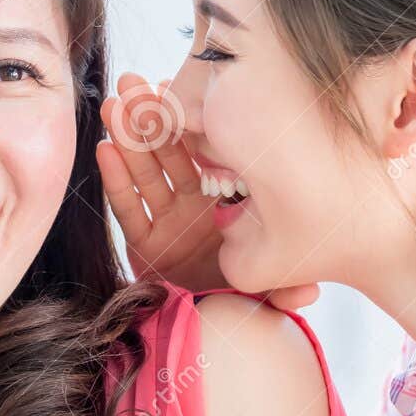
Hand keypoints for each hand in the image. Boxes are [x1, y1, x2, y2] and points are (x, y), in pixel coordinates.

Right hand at [96, 71, 318, 310]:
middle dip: (150, 116)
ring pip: (147, 173)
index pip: (211, 152)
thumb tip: (310, 292)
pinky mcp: (144, 244)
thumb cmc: (247, 298)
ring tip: (112, 105)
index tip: (177, 87)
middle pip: (172, 152)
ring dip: (128, 139)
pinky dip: (117, 182)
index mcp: (231, 199)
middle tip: (133, 82)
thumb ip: (288, 286)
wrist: (210, 333)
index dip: (193, 122)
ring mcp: (169, 221)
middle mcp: (197, 204)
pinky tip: (105, 151)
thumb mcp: (273, 285)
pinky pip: (130, 209)